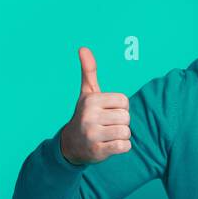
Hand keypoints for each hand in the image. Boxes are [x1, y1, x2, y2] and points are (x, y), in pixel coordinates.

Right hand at [58, 46, 130, 164]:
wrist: (71, 145)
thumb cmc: (85, 115)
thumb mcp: (86, 93)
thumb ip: (88, 71)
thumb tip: (83, 48)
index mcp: (91, 100)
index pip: (124, 101)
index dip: (120, 108)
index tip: (107, 112)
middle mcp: (89, 116)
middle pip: (126, 117)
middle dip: (121, 123)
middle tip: (108, 125)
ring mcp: (93, 134)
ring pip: (126, 132)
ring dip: (121, 136)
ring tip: (108, 135)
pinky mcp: (98, 151)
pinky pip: (124, 146)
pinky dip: (122, 147)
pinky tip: (110, 145)